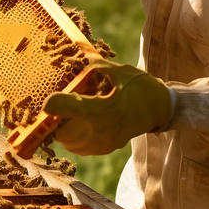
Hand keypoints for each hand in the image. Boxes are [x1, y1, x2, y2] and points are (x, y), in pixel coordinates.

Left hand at [42, 59, 172, 155]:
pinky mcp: (105, 149)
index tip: (47, 98)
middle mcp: (102, 132)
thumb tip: (71, 59)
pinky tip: (75, 121)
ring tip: (65, 112)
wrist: (162, 109)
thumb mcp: (118, 71)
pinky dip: (71, 136)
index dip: (53, 104)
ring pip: (67, 142)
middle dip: (54, 119)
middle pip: (61, 132)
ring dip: (61, 128)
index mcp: (105, 110)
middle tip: (57, 103)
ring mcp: (103, 144)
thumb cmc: (140, 87)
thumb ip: (93, 67)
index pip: (69, 110)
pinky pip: (77, 147)